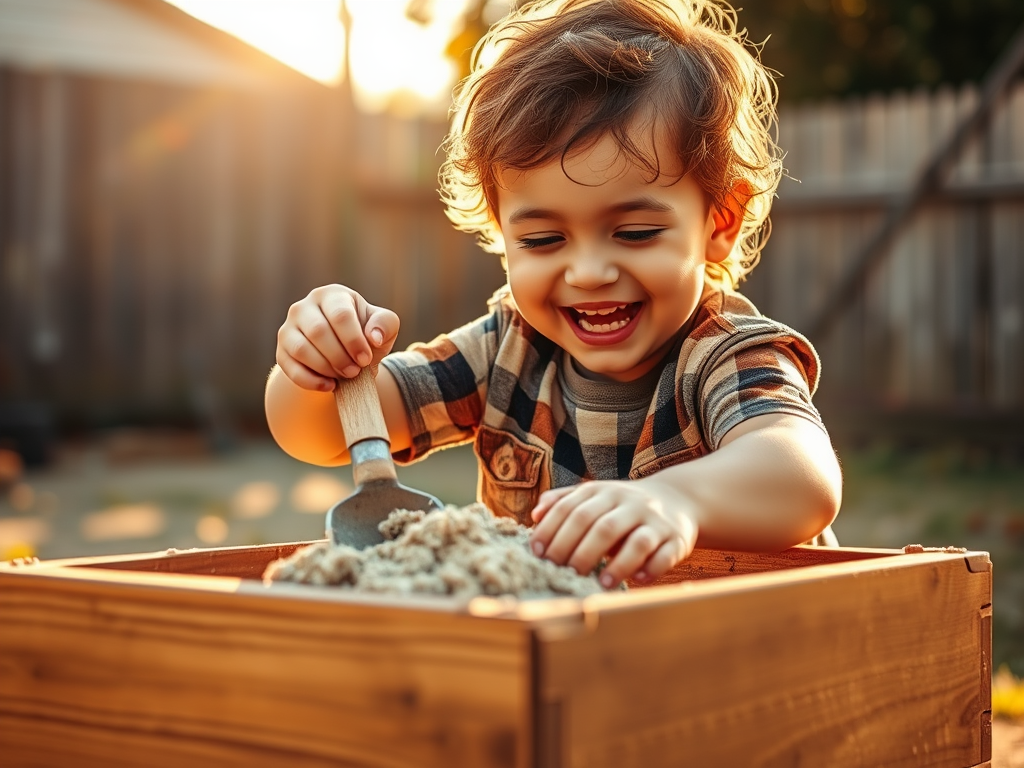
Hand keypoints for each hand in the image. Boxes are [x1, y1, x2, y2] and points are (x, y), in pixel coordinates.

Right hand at [276, 284, 399, 391]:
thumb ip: (385, 324)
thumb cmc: (364, 335)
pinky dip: (311, 381)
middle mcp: (305, 307)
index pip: (340, 314)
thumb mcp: (383, 326)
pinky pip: (290, 368)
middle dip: (339, 357)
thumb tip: (374, 337)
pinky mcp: (281, 351)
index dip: (354, 340)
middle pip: (318, 331)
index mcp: (332, 295)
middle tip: (355, 371)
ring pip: (301, 349)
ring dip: (325, 368)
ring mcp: (289, 328)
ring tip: (344, 376)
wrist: (345, 356)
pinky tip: (329, 386)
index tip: (365, 359)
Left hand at [529, 479, 697, 588]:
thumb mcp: (594, 496)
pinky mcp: (676, 538)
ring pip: (637, 541)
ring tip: (602, 584)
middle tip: (564, 574)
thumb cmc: (622, 506)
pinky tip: (638, 579)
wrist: (677, 499)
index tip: (538, 554)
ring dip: (618, 565)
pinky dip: (651, 569)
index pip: (572, 510)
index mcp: (603, 491)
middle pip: (601, 526)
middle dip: (579, 552)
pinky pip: (665, 554)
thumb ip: (563, 502)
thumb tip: (535, 516)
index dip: (552, 531)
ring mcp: (655, 520)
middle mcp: (629, 502)